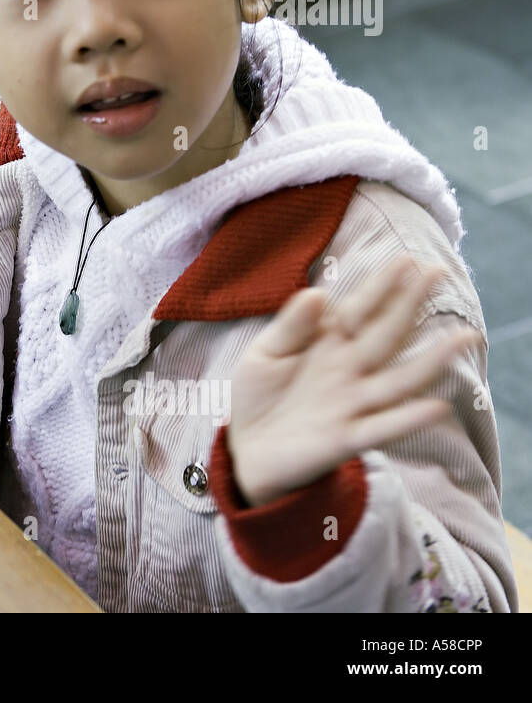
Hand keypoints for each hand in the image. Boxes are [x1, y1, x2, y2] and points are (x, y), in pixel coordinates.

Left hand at [226, 254, 480, 506]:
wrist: (245, 448)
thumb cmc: (258, 395)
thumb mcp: (264, 354)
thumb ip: (291, 327)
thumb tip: (317, 292)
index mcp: (327, 344)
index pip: (359, 309)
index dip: (381, 285)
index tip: (406, 259)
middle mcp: (349, 370)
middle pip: (386, 333)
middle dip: (410, 303)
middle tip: (439, 272)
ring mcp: (352, 403)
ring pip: (399, 379)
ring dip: (431, 359)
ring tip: (463, 336)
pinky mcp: (347, 439)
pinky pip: (382, 427)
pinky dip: (408, 419)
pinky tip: (436, 407)